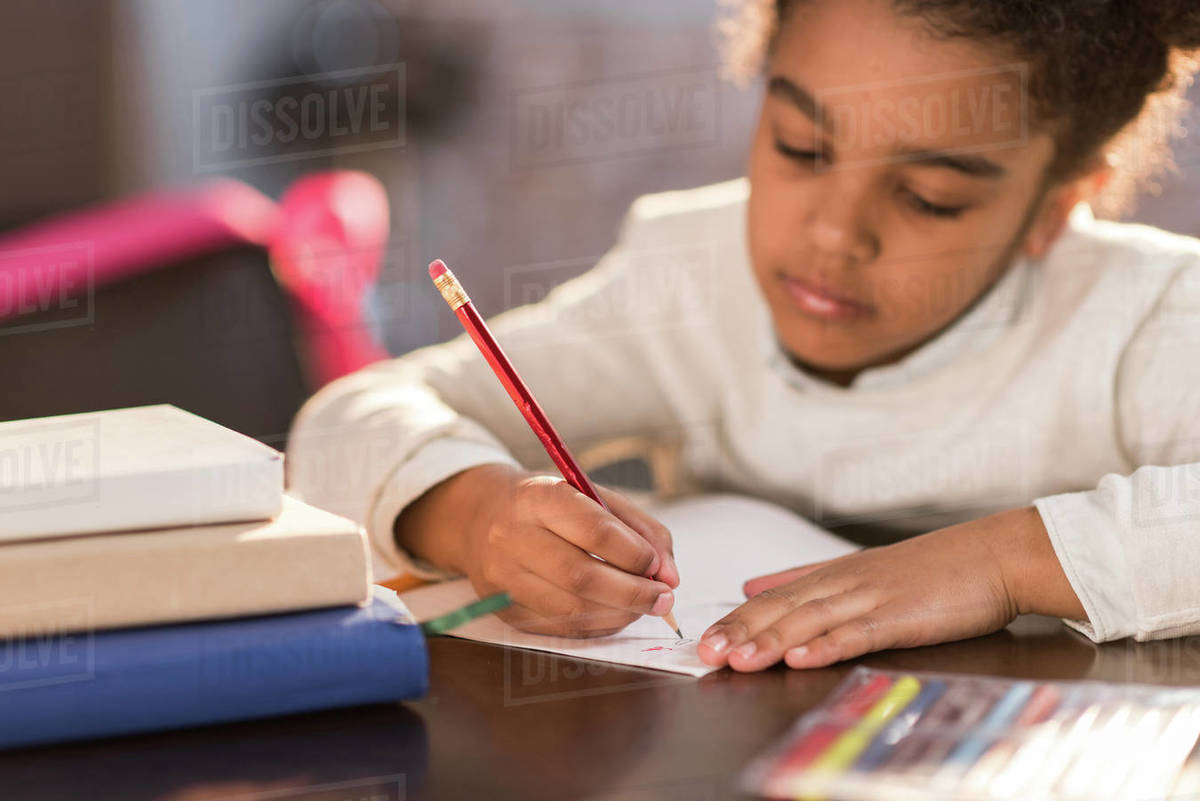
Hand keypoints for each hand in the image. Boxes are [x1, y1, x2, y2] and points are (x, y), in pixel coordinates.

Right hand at [397, 464, 678, 637]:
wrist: (481, 517)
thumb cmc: (550, 505)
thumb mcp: (593, 496)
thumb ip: (639, 529)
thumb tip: (669, 575)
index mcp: (537, 497)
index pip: (594, 529)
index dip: (635, 553)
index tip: (659, 566)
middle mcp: (512, 536)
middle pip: (581, 576)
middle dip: (633, 593)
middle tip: (663, 598)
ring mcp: (502, 578)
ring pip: (572, 609)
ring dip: (620, 613)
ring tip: (643, 605)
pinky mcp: (504, 610)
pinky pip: (561, 628)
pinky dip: (598, 625)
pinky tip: (615, 614)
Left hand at [697, 507, 1084, 670]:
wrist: (997, 554)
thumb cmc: (937, 566)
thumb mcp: (862, 566)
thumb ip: (805, 575)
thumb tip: (753, 584)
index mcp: (835, 573)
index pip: (774, 596)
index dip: (737, 617)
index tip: (703, 638)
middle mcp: (846, 582)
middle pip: (782, 608)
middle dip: (740, 631)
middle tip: (705, 651)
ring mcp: (873, 597)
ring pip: (810, 620)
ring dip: (771, 641)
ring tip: (738, 659)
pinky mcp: (902, 616)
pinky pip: (858, 632)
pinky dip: (826, 645)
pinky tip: (801, 658)